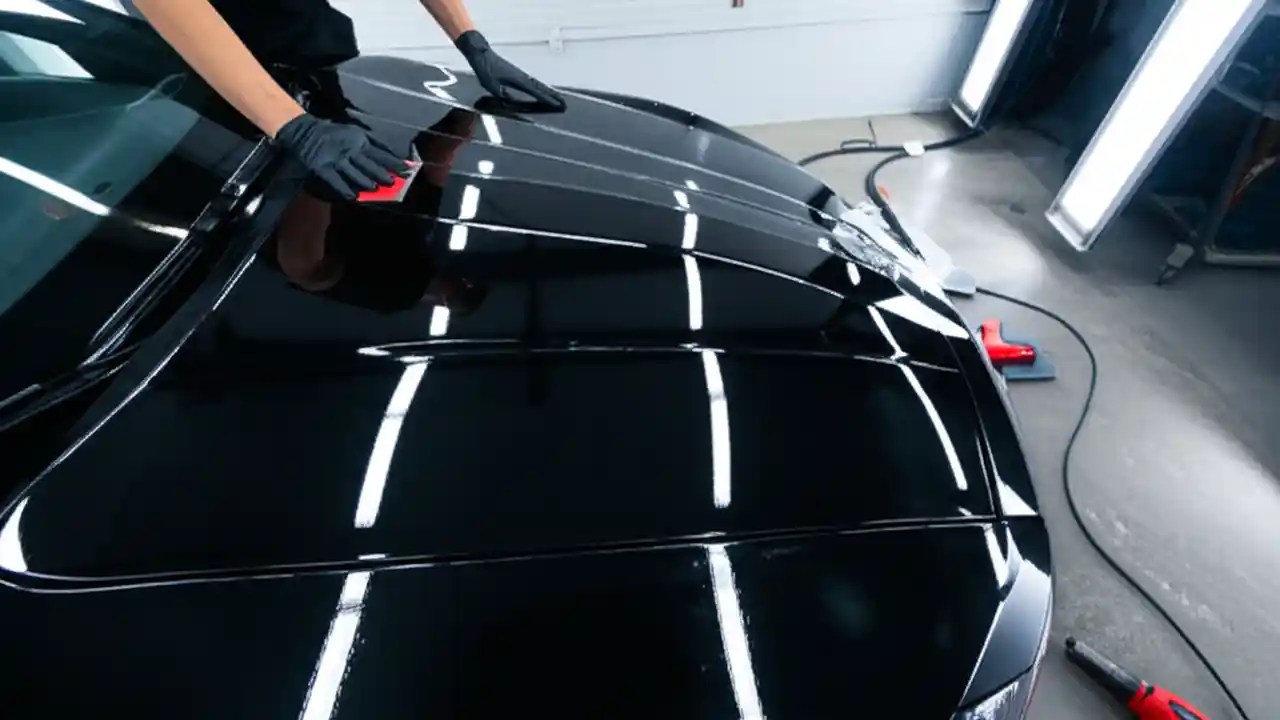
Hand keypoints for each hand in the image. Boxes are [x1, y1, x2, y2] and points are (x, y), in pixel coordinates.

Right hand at [274, 113, 409, 198]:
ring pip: (354, 173)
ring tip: (375, 189)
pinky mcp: (322, 168)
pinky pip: (335, 180)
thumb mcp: (357, 134)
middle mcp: (350, 150)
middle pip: (369, 164)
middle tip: (394, 183)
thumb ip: (374, 144)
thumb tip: (394, 156)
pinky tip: (353, 197)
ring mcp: (336, 159)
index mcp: (360, 141)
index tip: (407, 170)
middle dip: (382, 174)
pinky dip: (344, 189)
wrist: (305, 132)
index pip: (380, 154)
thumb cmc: (336, 135)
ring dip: (365, 182)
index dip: (394, 163)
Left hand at [455, 31, 564, 109]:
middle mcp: (521, 76)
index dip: (546, 98)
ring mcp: (520, 74)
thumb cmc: (485, 68)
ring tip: (557, 98)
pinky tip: (541, 90)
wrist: (482, 54)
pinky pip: (532, 82)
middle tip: (563, 103)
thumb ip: (501, 93)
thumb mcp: (490, 84)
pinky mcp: (517, 73)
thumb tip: (510, 101)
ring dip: (548, 91)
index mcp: (517, 80)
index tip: (556, 104)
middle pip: (540, 87)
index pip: (535, 91)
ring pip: (537, 84)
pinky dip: (540, 87)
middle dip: (552, 96)